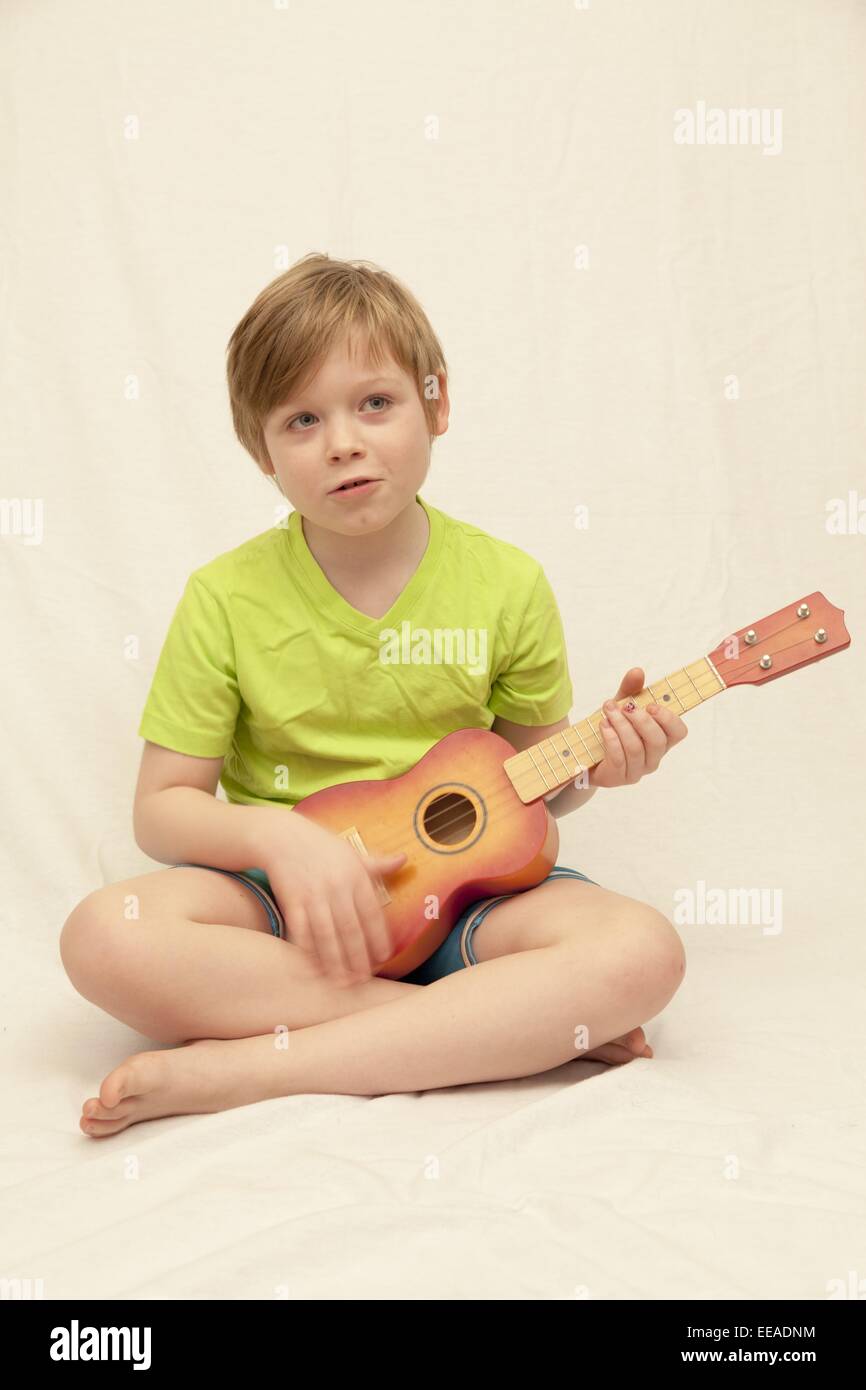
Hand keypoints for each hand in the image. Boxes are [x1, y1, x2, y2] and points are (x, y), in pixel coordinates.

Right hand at [260, 815, 406, 985]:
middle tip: (363, 979)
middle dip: (358, 957)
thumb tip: (404, 860)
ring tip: (341, 982)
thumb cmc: (320, 846)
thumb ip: (377, 864)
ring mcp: (313, 894)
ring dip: (334, 961)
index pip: (372, 913)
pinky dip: (307, 951)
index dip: (378, 937)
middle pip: (350, 929)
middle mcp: (336, 886)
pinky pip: (300, 930)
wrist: (281, 836)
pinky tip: (313, 968)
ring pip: (327, 934)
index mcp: (355, 875)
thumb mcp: (351, 852)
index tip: (383, 958)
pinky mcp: (291, 900)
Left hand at [589, 666, 687, 788]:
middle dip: (640, 720)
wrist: (586, 756)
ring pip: (636, 748)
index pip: (679, 732)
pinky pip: (618, 758)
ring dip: (621, 726)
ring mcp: (637, 770)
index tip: (651, 705)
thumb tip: (637, 671)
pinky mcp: (619, 777)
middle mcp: (653, 757)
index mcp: (661, 740)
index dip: (668, 719)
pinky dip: (611, 739)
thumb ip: (630, 691)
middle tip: (624, 706)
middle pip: (657, 740)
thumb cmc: (611, 730)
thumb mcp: (621, 708)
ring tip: (608, 711)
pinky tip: (603, 726)